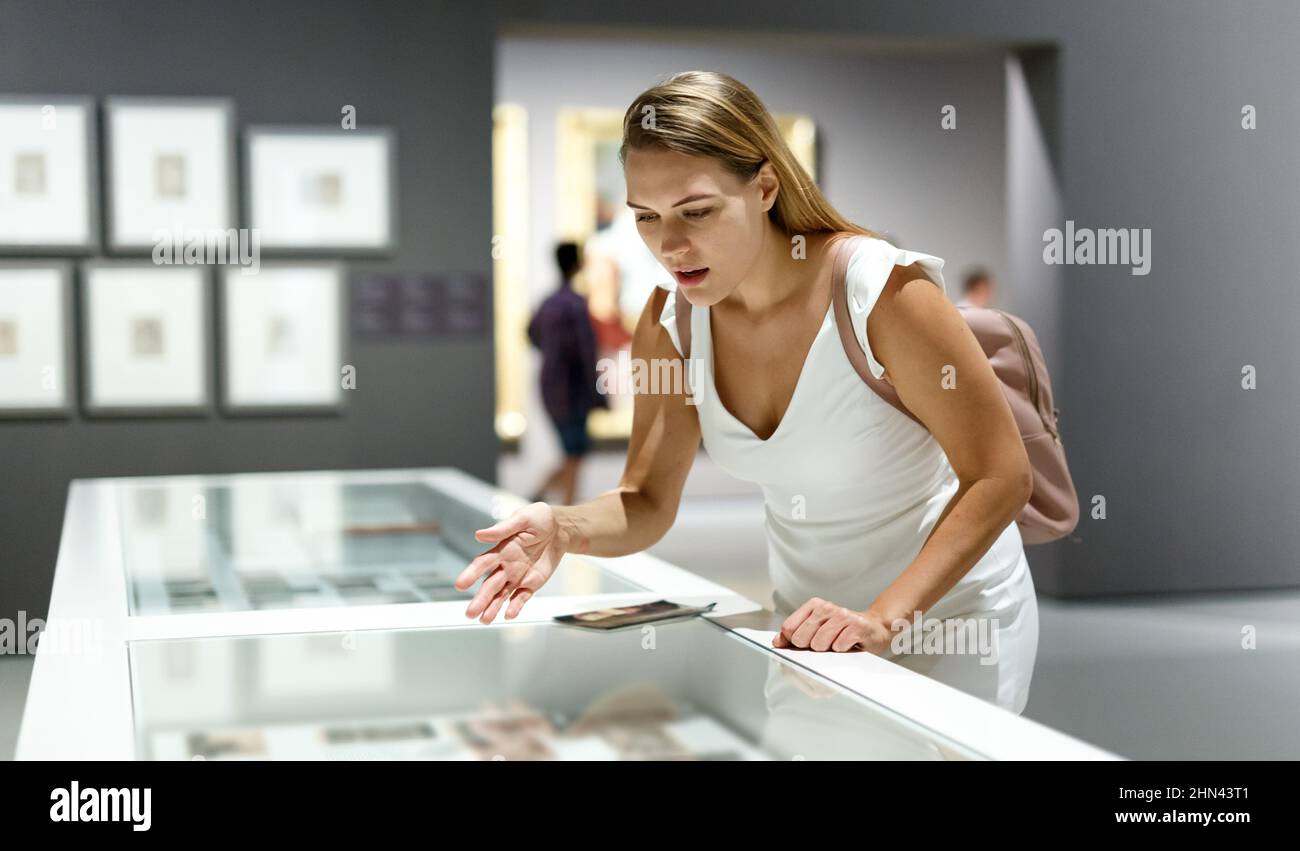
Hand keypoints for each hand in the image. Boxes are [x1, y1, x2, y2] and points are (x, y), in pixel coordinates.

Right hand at [455, 502, 566, 623]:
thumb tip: (479, 535)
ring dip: (493, 608)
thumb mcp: (523, 519)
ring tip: (484, 620)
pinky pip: (522, 597)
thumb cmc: (539, 519)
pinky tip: (509, 615)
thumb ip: (502, 529)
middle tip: (469, 613)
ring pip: (502, 595)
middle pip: (490, 584)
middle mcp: (506, 565)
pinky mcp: (532, 584)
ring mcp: (518, 576)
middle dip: (480, 599)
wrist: (561, 528)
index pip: (483, 563)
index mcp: (501, 549)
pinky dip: (516, 606)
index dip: (471, 574)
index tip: (460, 585)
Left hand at [772, 597, 893, 654]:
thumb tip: (776, 642)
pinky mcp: (857, 627)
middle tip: (824, 645)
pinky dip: (841, 651)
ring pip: (819, 643)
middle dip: (810, 648)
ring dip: (827, 650)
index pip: (788, 628)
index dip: (793, 642)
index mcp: (814, 605)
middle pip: (802, 638)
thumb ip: (794, 634)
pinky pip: (838, 646)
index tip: (803, 644)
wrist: (874, 628)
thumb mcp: (816, 629)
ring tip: (836, 644)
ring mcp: (843, 616)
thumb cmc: (842, 631)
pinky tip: (848, 645)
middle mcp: (827, 608)